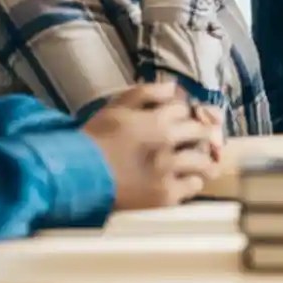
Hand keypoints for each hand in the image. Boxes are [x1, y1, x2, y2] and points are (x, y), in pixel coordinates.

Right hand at [82, 83, 220, 209]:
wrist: (76, 175)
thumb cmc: (94, 139)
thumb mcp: (115, 107)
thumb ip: (146, 93)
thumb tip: (173, 87)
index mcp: (157, 119)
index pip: (185, 109)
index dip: (184, 112)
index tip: (184, 118)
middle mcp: (168, 143)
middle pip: (201, 133)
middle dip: (203, 133)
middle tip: (206, 138)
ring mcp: (168, 170)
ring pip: (202, 162)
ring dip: (205, 160)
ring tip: (206, 163)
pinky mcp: (165, 195)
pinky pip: (192, 187)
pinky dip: (193, 182)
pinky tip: (187, 180)